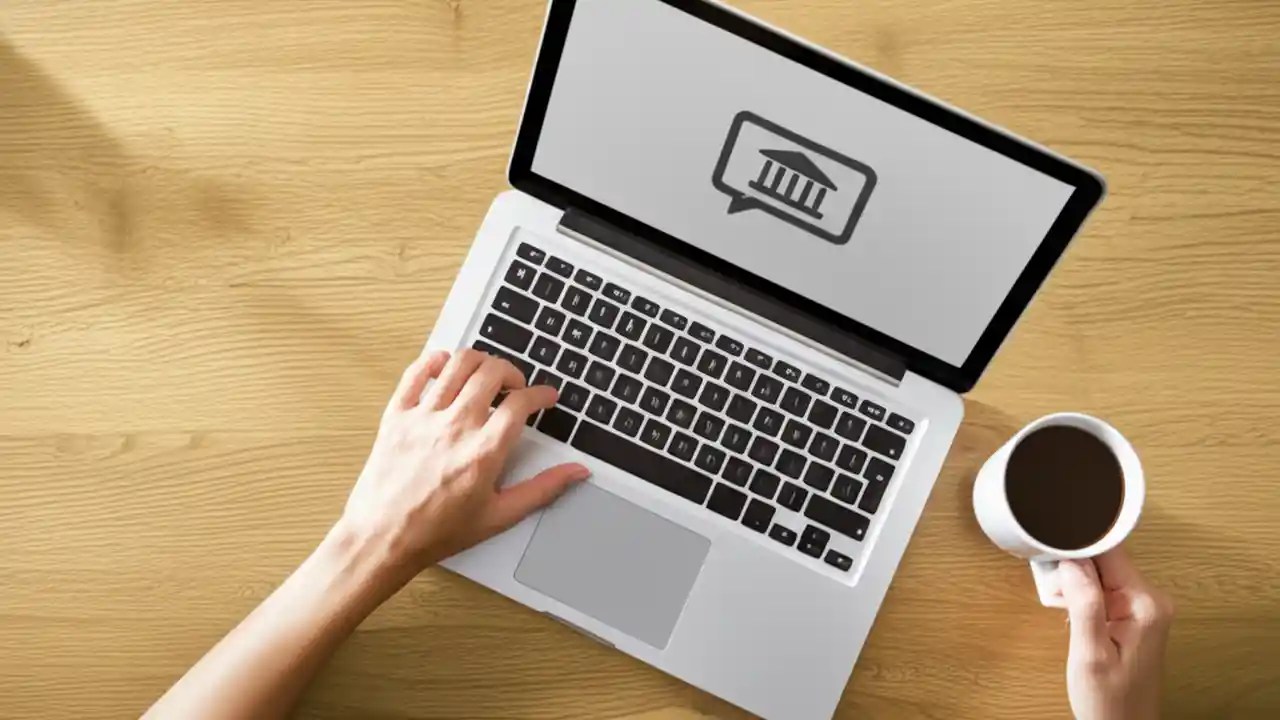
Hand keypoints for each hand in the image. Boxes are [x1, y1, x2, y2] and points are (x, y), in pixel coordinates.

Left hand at [338, 349, 589, 583]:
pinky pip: (417, 372)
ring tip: (486, 375)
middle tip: (516, 387)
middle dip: (513, 372)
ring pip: (458, 363)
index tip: (546, 397)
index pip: (521, 402)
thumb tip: (575, 472)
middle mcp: (455, 426)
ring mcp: (423, 417)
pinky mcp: (397, 415)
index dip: (541, 394)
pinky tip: (445, 368)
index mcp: (484, 451)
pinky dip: (435, 361)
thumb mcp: (499, 516)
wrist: (383, 538)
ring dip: (480, 361)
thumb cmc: (437, 531)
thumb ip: (542, 489)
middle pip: (492, 372)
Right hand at [1059, 548, 1173, 719]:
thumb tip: (1071, 562)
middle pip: (1105, 558)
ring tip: (1060, 602)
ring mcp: (1144, 606)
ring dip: (1075, 580)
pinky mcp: (1134, 613)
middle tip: (1053, 588)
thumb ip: (1084, 604)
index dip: (1076, 548)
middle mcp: (1150, 599)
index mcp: (1144, 604)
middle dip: (1072, 565)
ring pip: (1101, 571)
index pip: (1109, 551)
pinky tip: (1071, 610)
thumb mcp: (1090, 654)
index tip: (1051, 553)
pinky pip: (1104, 587)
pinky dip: (1082, 592)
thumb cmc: (1110, 702)